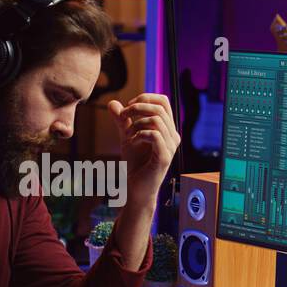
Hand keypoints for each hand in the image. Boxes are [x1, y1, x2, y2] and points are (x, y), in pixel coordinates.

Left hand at [107, 93, 181, 210]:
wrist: (135, 188)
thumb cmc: (135, 164)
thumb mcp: (127, 137)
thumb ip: (122, 120)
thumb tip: (112, 102)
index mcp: (168, 129)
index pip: (163, 102)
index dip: (145, 98)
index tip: (128, 106)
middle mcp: (173, 136)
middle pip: (160, 107)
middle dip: (138, 107)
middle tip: (122, 117)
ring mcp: (171, 147)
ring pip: (157, 120)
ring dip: (137, 123)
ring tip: (128, 134)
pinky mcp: (164, 157)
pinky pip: (154, 135)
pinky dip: (139, 134)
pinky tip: (132, 142)